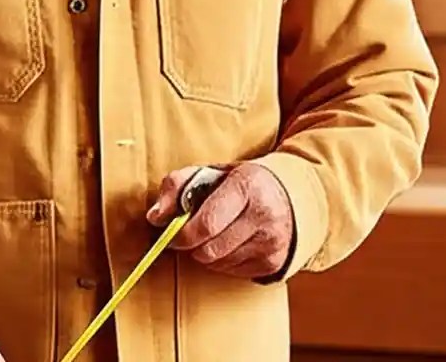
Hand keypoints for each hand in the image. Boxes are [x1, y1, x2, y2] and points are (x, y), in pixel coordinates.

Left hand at [146, 163, 293, 278]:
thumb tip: (155, 217)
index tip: (172, 234)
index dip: (182, 235)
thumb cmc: (240, 183)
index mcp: (247, 186)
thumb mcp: (209, 173)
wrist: (290, 195)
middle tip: (189, 235)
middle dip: (191, 245)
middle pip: (209, 250)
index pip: (207, 224)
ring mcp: (272, 242)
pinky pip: (232, 272)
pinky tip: (229, 243)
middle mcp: (265, 215)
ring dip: (206, 253)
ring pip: (218, 263)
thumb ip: (176, 186)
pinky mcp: (274, 263)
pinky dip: (222, 261)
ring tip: (213, 234)